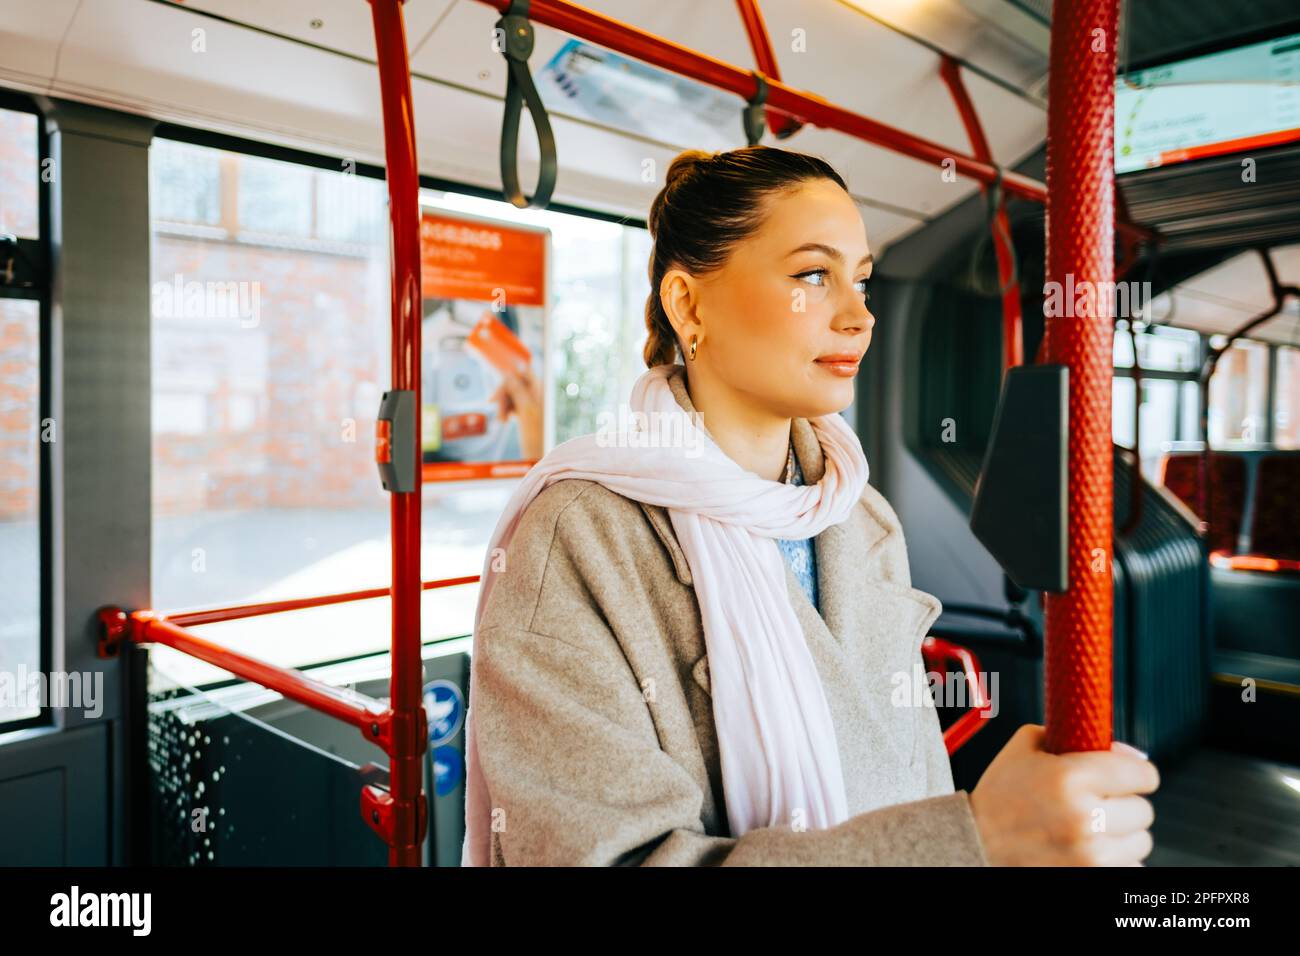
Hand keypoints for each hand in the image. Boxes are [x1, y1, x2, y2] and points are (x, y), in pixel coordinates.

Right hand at [489, 363, 543, 459]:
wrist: (540, 458)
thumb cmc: (536, 436)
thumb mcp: (526, 410)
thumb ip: (518, 390)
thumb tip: (509, 373)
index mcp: (541, 390)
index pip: (523, 372)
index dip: (508, 378)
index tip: (496, 391)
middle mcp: (538, 393)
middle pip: (515, 383)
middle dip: (503, 395)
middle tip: (492, 406)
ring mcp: (532, 402)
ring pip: (511, 394)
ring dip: (503, 404)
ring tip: (501, 420)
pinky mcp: (526, 411)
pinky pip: (512, 404)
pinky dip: (506, 410)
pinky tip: (504, 420)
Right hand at [969, 723, 1158, 865]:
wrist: (973, 844)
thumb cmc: (1000, 796)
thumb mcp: (1023, 750)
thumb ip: (1071, 736)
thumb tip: (1128, 753)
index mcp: (1071, 777)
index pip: (1143, 774)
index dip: (1134, 773)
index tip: (1124, 777)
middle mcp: (1085, 817)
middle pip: (1143, 811)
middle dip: (1123, 804)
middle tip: (1097, 804)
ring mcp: (1090, 854)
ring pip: (1140, 843)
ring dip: (1120, 835)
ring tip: (1088, 829)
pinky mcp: (1091, 877)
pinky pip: (1129, 867)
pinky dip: (1113, 859)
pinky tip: (1085, 850)